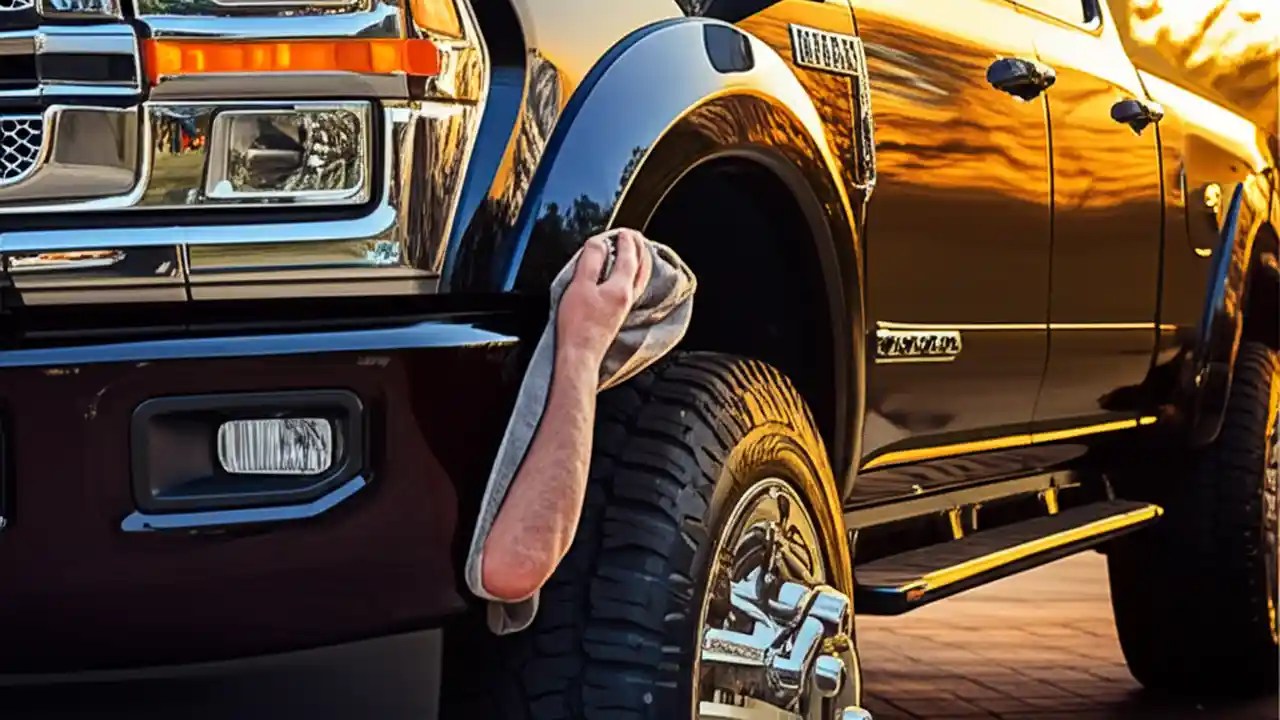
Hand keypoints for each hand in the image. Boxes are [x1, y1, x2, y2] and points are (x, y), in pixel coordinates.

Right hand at [556, 229, 651, 368]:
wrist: (579, 355)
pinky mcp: (617, 317)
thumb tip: (599, 243)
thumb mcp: (580, 286)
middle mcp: (627, 297)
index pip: (629, 257)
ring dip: (638, 262)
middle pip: (640, 267)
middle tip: (633, 236)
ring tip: (635, 253)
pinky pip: (632, 289)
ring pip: (639, 279)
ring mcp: (623, 308)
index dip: (626, 241)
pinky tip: (625, 279)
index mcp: (620, 288)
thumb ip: (590, 261)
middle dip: (638, 249)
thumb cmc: (577, 325)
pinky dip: (632, 276)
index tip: (623, 231)